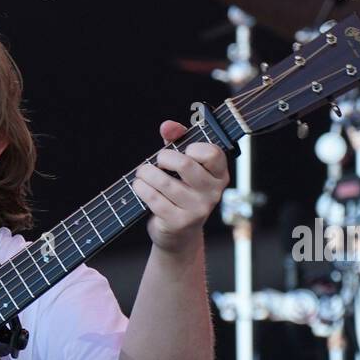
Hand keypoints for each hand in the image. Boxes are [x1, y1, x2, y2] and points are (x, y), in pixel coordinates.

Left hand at [130, 120, 228, 254]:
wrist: (178, 233)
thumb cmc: (181, 190)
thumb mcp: (183, 164)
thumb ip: (177, 139)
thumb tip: (167, 126)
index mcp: (219, 175)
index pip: (212, 153)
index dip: (192, 147)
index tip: (183, 151)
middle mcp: (213, 193)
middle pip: (185, 164)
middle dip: (163, 158)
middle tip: (156, 161)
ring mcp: (197, 210)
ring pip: (164, 182)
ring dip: (146, 173)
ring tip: (141, 173)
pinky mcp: (179, 222)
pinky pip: (154, 198)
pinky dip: (141, 188)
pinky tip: (139, 186)